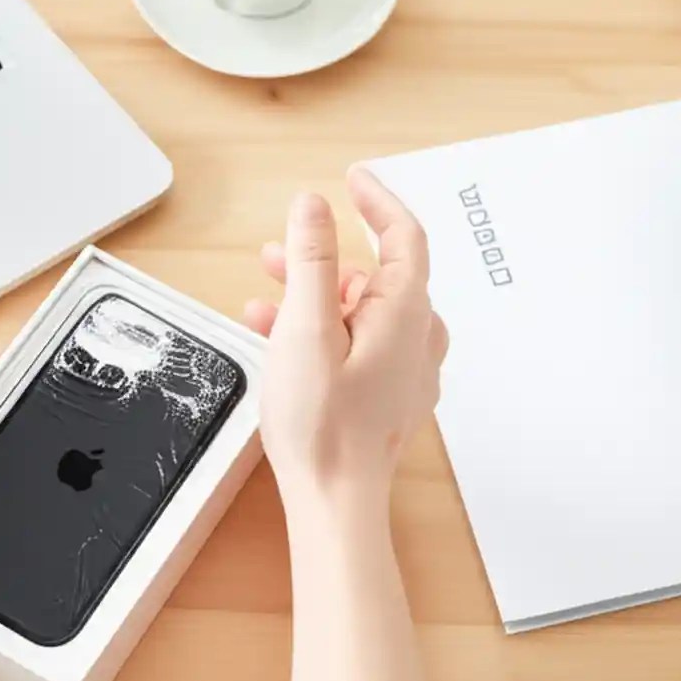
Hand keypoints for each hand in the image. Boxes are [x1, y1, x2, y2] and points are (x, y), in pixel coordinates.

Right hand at [244, 168, 446, 507]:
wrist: (335, 499)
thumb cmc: (323, 424)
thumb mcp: (305, 328)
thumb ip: (311, 261)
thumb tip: (313, 207)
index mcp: (405, 313)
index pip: (404, 235)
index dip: (377, 201)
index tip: (352, 180)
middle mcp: (416, 338)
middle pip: (376, 275)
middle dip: (323, 258)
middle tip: (280, 249)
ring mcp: (405, 371)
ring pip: (362, 311)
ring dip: (314, 296)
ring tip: (264, 293)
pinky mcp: (387, 396)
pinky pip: (358, 345)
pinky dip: (321, 331)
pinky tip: (276, 337)